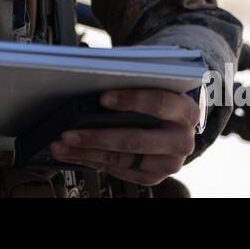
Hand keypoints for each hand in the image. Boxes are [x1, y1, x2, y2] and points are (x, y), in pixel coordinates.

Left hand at [49, 89, 199, 186]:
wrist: (175, 122)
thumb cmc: (159, 94)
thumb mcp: (155, 80)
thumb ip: (136, 74)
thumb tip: (99, 71)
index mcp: (186, 111)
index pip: (159, 104)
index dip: (131, 100)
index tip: (103, 98)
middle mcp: (182, 141)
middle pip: (135, 139)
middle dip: (98, 136)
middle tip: (70, 132)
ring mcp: (167, 163)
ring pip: (122, 158)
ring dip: (86, 151)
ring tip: (62, 143)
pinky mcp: (151, 177)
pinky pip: (117, 171)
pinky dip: (91, 161)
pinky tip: (74, 152)